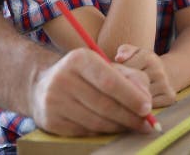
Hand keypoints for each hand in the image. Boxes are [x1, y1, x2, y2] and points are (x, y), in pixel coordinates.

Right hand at [30, 48, 153, 135]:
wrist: (42, 85)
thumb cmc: (84, 75)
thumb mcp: (105, 66)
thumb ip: (130, 77)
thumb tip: (146, 99)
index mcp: (80, 59)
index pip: (110, 81)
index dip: (131, 96)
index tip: (147, 108)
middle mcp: (63, 78)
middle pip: (104, 104)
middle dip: (129, 116)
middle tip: (146, 124)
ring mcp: (54, 101)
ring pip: (96, 121)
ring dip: (119, 126)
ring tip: (133, 126)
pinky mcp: (50, 120)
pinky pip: (84, 131)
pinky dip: (102, 131)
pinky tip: (112, 128)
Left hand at [114, 44, 175, 107]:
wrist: (166, 73)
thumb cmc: (144, 63)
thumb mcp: (135, 52)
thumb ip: (125, 50)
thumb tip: (119, 58)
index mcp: (149, 58)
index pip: (126, 71)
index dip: (117, 75)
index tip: (115, 76)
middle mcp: (159, 71)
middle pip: (133, 85)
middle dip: (123, 88)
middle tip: (119, 88)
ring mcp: (165, 85)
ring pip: (140, 98)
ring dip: (131, 99)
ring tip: (128, 94)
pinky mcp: (170, 97)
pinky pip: (149, 107)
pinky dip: (141, 107)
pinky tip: (139, 102)